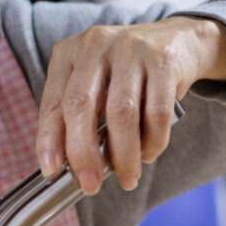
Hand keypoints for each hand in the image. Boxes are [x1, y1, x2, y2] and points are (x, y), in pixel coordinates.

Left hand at [36, 17, 225, 193]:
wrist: (176, 40)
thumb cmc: (124, 71)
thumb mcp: (93, 83)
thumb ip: (77, 116)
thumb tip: (70, 166)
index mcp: (68, 53)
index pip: (53, 101)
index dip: (50, 138)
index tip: (52, 169)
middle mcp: (95, 45)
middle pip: (81, 106)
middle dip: (84, 153)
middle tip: (90, 184)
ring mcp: (130, 49)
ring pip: (121, 113)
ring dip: (124, 154)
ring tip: (127, 177)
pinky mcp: (163, 60)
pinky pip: (156, 111)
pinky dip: (153, 141)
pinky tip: (149, 154)